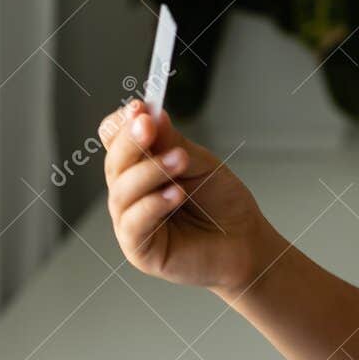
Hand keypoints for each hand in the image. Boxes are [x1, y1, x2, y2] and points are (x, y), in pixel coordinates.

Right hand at [101, 100, 273, 292]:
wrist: (244, 241)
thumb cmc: (220, 202)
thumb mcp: (199, 163)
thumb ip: (172, 142)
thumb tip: (151, 113)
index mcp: (138, 167)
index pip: (113, 140)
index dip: (121, 124)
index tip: (139, 108)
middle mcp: (129, 194)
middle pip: (114, 163)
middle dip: (131, 142)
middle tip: (150, 125)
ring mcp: (131, 222)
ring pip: (122, 192)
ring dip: (150, 171)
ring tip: (179, 160)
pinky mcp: (139, 251)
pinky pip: (133, 224)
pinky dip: (152, 205)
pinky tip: (175, 193)